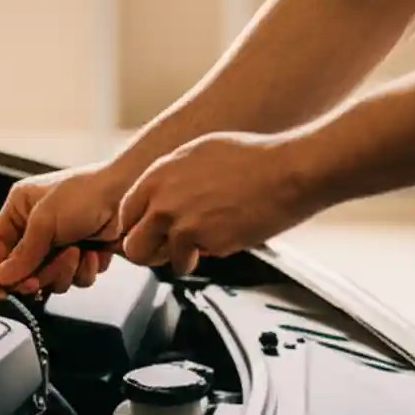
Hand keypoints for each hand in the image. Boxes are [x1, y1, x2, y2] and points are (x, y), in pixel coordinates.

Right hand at [0, 162, 129, 297]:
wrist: (130, 194)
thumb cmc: (86, 195)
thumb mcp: (45, 221)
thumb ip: (23, 254)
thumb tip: (1, 278)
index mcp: (20, 209)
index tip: (3, 292)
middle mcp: (37, 228)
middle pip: (23, 270)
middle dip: (39, 274)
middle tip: (45, 276)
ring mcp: (60, 243)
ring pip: (50, 279)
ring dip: (65, 272)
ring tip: (79, 252)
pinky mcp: (82, 255)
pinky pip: (75, 279)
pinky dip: (85, 270)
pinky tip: (95, 253)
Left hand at [118, 132, 323, 272]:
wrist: (289, 171)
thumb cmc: (254, 159)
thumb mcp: (200, 153)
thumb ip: (172, 177)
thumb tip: (159, 198)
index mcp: (159, 173)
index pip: (126, 213)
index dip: (139, 228)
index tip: (153, 234)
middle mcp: (162, 198)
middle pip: (132, 246)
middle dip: (150, 253)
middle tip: (169, 250)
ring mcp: (180, 221)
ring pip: (159, 259)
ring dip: (179, 258)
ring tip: (202, 245)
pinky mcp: (202, 240)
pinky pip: (190, 262)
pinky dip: (203, 258)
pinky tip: (224, 239)